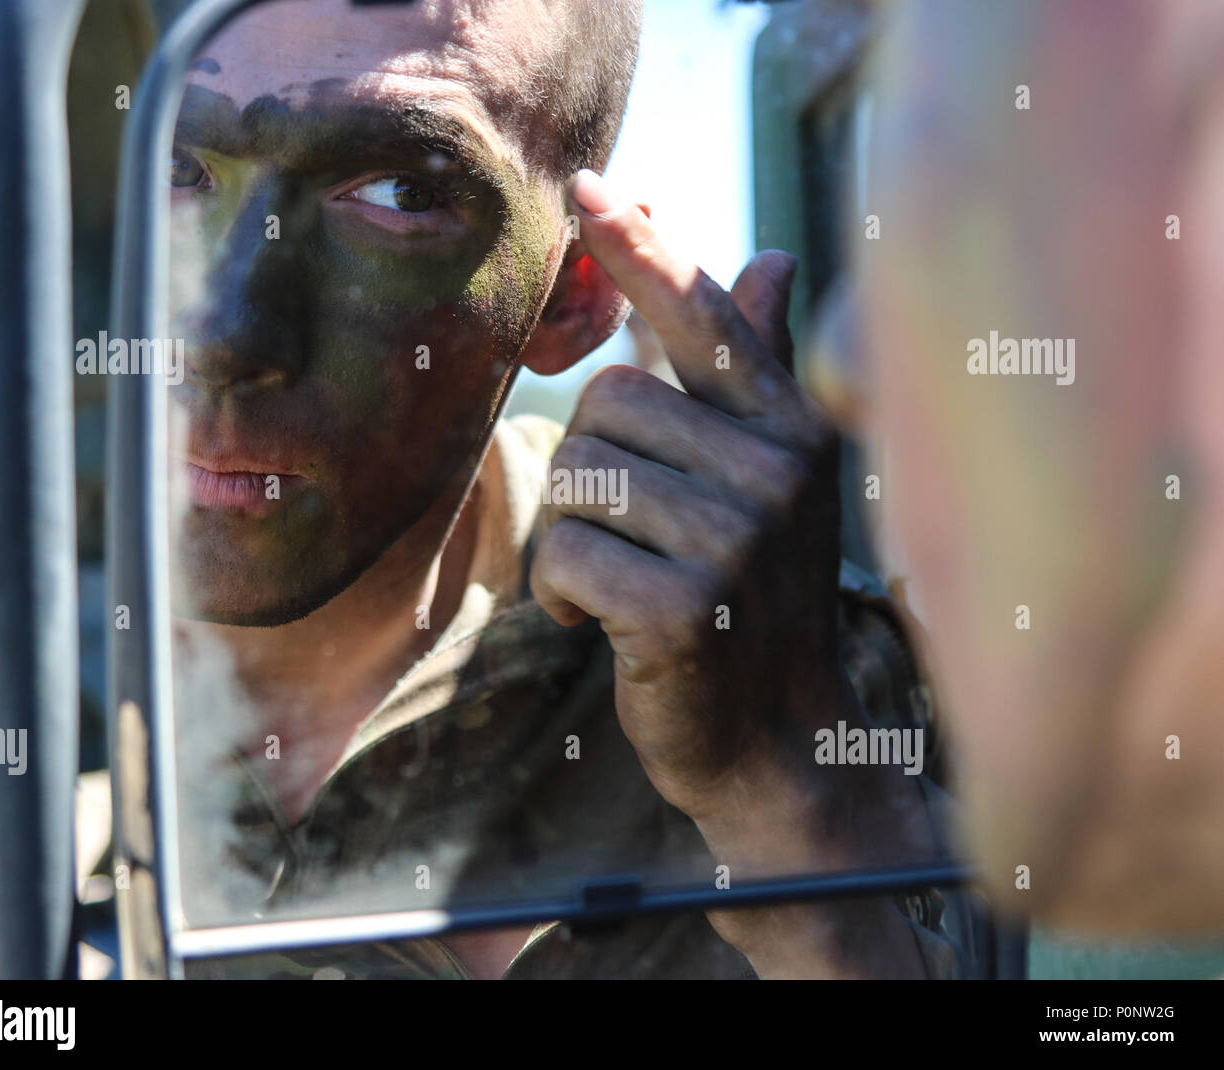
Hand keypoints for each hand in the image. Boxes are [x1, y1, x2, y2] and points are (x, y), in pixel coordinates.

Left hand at [531, 170, 847, 832]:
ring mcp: (737, 535)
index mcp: (793, 427)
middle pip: (609, 401)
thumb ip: (752, 375)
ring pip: (580, 475)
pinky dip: (559, 593)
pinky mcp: (684, 603)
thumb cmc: (755, 601)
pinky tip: (601, 626)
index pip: (706, 319)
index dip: (645, 249)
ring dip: (572, 538)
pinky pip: (564, 551)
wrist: (776, 743)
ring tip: (619, 585)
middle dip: (590, 472)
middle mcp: (778, 466)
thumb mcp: (767, 483)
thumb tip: (771, 260)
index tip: (589, 187)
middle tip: (628, 537)